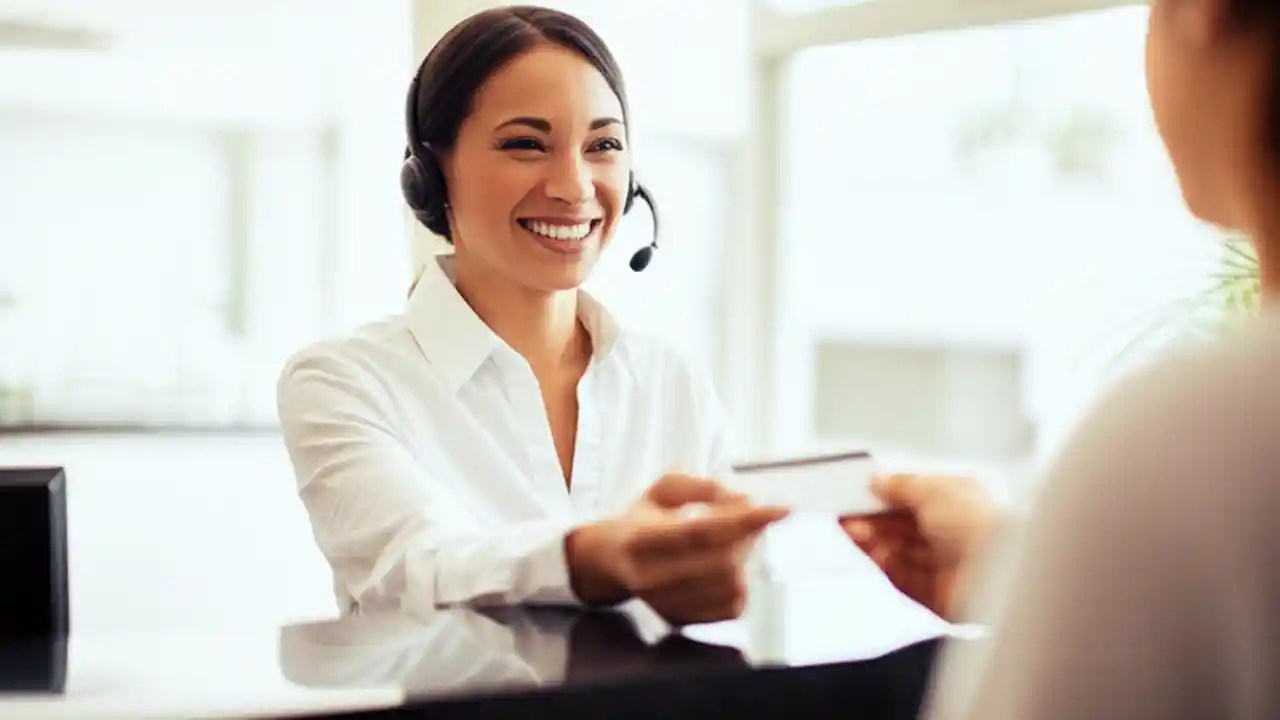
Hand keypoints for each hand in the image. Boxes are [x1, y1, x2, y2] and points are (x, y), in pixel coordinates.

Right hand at [567, 474, 788, 625]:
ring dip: (745, 557)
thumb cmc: (644, 518)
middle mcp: (649, 577)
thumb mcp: (665, 487)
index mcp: (640, 538)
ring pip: (731, 584)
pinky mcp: (681, 621)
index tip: (781, 509)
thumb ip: (705, 487)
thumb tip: (745, 502)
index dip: (745, 520)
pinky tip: (725, 565)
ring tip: (732, 541)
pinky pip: (733, 605)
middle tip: (748, 518)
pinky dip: (741, 581)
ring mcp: (665, 604)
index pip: (702, 531)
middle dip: (747, 535)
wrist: (610, 562)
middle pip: (722, 559)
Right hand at [839, 474, 998, 619]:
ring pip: (901, 551)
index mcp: (968, 500)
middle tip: (845, 510)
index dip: (889, 492)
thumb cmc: (983, 525)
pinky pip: (903, 578)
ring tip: (850, 528)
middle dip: (874, 517)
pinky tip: (870, 551)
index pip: (920, 494)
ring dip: (874, 539)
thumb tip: (879, 479)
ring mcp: (950, 566)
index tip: (861, 489)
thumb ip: (901, 484)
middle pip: (906, 525)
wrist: (1002, 577)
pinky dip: (885, 564)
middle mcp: (960, 533)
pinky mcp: (938, 595)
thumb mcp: (934, 489)